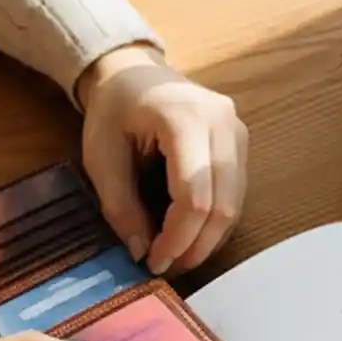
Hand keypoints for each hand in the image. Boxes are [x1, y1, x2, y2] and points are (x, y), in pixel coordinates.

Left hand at [77, 44, 247, 274]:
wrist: (134, 73)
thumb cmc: (113, 111)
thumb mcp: (100, 157)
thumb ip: (119, 206)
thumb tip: (141, 253)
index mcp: (184, 117)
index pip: (194, 195)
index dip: (177, 238)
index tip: (153, 263)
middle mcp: (223, 123)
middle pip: (223, 205)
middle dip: (196, 246)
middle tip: (166, 267)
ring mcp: (238, 132)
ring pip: (236, 205)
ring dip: (207, 239)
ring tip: (176, 255)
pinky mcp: (241, 144)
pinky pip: (236, 195)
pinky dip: (214, 223)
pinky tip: (189, 234)